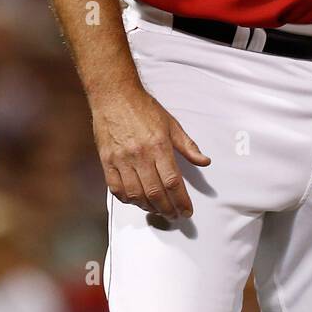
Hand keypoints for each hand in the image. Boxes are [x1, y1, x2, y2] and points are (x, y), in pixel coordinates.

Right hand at [91, 87, 210, 218]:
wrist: (114, 96)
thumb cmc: (144, 109)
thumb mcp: (172, 124)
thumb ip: (188, 146)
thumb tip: (204, 161)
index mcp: (159, 146)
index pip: (173, 182)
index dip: (182, 200)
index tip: (187, 211)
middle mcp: (140, 155)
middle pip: (155, 192)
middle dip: (167, 209)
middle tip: (175, 215)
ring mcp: (121, 159)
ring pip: (135, 194)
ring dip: (149, 207)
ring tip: (159, 209)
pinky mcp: (107, 161)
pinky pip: (116, 188)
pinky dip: (128, 199)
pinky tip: (137, 201)